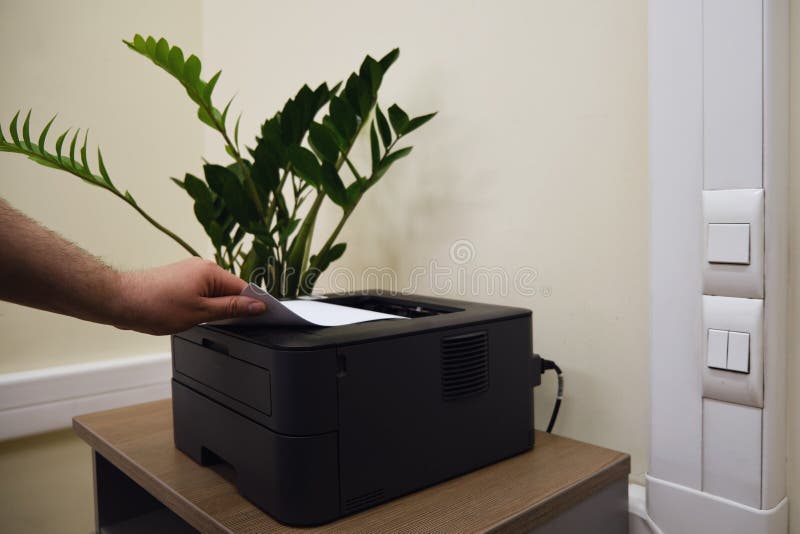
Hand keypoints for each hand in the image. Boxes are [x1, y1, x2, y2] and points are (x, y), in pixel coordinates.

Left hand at [115, 258, 265, 334]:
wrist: (121, 301)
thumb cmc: (155, 305)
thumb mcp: (200, 313)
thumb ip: (231, 308)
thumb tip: (257, 305)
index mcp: (211, 271)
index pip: (243, 288)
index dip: (251, 306)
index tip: (259, 320)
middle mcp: (202, 267)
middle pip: (229, 290)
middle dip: (230, 308)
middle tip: (224, 325)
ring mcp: (190, 272)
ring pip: (214, 292)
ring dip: (213, 308)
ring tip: (198, 320)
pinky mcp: (180, 278)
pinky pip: (201, 292)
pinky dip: (201, 304)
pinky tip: (190, 316)